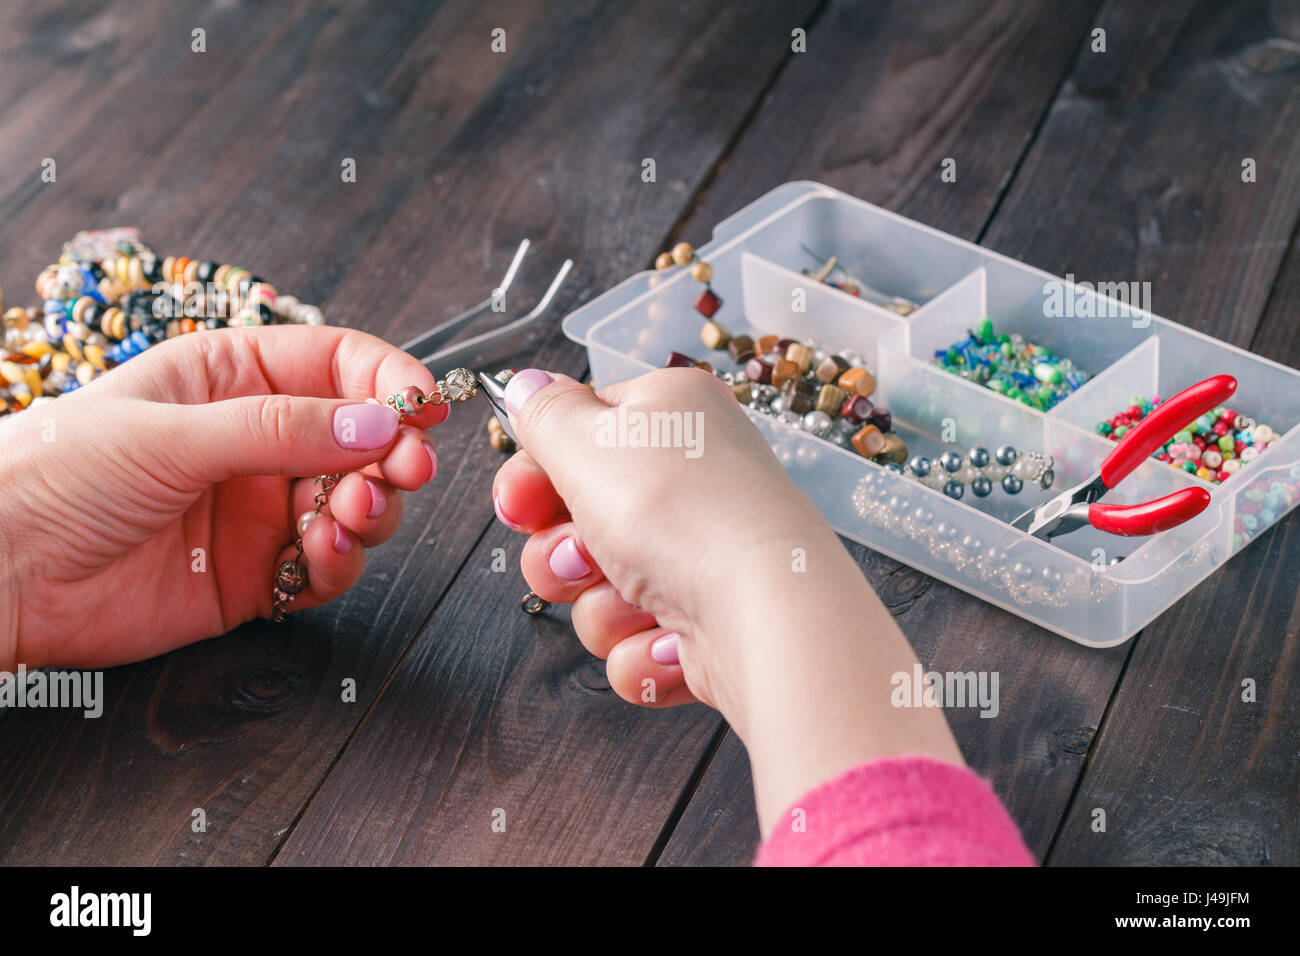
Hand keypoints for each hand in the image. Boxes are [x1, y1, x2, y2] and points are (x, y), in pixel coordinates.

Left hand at [0, 325, 446, 669]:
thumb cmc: (54, 475)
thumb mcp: (170, 432)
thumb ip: (280, 430)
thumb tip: (377, 424)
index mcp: (233, 379)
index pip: (338, 364)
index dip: (389, 381)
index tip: (424, 407)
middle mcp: (258, 442)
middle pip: (363, 438)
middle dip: (392, 454)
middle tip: (405, 470)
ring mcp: (261, 510)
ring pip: (356, 504)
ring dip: (371, 510)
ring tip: (349, 516)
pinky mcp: (259, 576)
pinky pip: (328, 567)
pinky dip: (341, 563)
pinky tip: (322, 556)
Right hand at [492, 367, 828, 719]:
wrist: (765, 614)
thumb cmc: (679, 513)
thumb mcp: (589, 441)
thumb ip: (543, 413)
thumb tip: (525, 384)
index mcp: (669, 418)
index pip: (578, 438)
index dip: (536, 478)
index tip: (519, 507)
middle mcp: (690, 483)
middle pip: (580, 524)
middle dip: (563, 557)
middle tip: (580, 558)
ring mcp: (701, 556)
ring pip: (602, 592)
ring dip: (605, 609)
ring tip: (640, 603)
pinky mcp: (709, 625)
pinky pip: (638, 643)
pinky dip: (645, 651)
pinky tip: (674, 645)